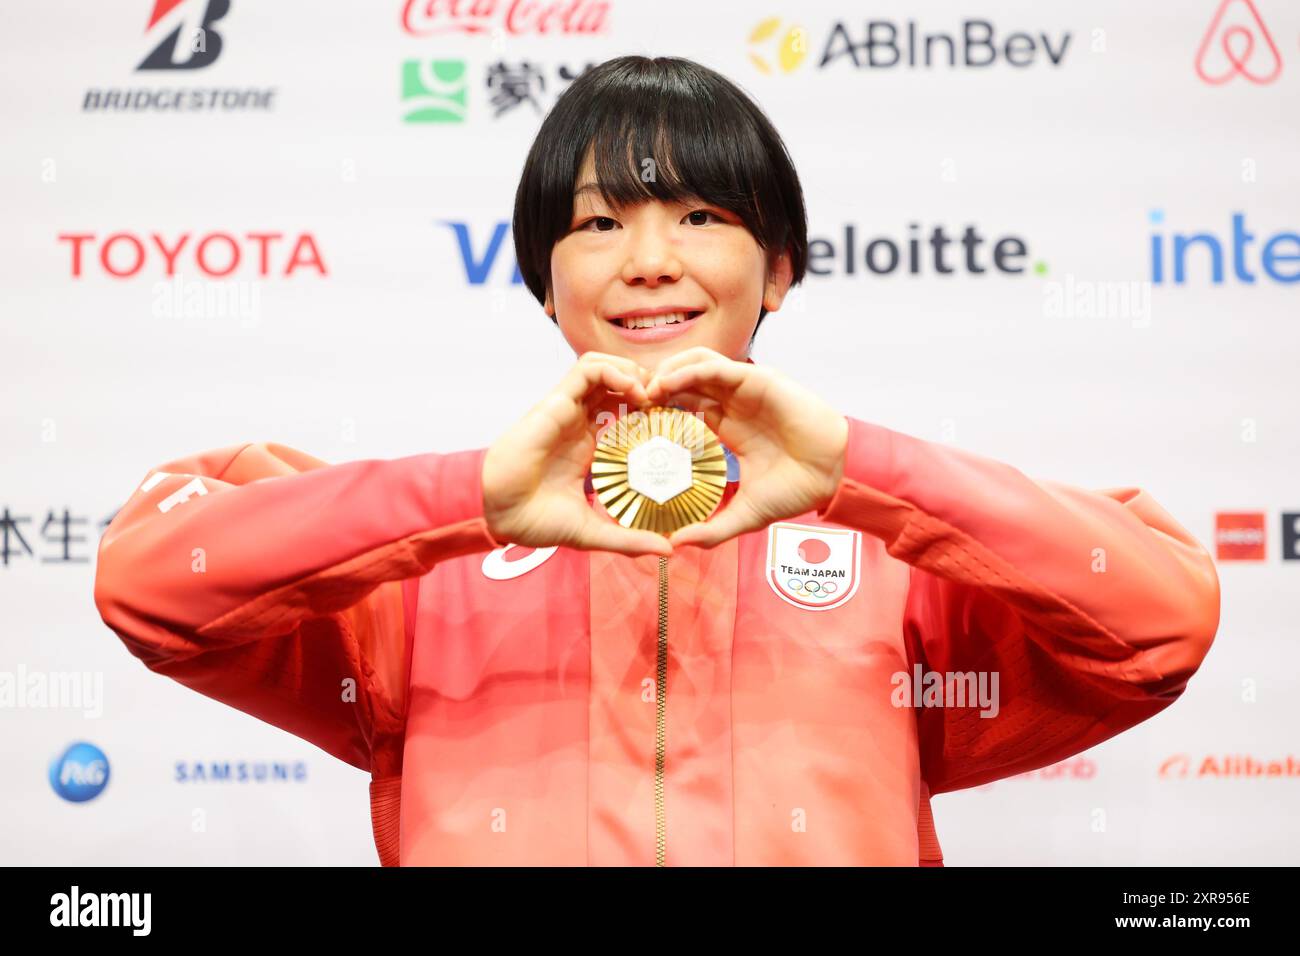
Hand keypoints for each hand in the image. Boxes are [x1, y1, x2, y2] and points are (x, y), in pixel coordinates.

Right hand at [482, 352, 671, 556]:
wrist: (502, 514)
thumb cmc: (538, 522)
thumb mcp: (594, 532)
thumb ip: (629, 539)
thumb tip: (668, 551)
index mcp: (590, 445)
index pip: (626, 411)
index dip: (652, 410)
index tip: (676, 422)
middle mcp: (581, 422)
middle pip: (619, 383)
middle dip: (648, 385)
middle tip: (670, 403)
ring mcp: (569, 409)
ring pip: (605, 368)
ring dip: (633, 373)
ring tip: (653, 396)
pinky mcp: (557, 401)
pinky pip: (588, 370)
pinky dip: (614, 372)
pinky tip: (634, 392)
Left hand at [645, 347, 848, 549]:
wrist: (830, 476)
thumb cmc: (794, 490)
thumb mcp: (744, 514)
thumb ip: (712, 530)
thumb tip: (675, 545)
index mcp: (724, 426)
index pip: (681, 406)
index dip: (656, 409)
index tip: (630, 422)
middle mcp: (730, 403)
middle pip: (683, 380)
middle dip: (654, 386)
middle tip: (628, 402)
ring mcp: (742, 389)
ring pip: (695, 364)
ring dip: (667, 372)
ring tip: (645, 391)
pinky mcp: (755, 379)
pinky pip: (716, 366)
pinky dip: (688, 371)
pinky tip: (668, 384)